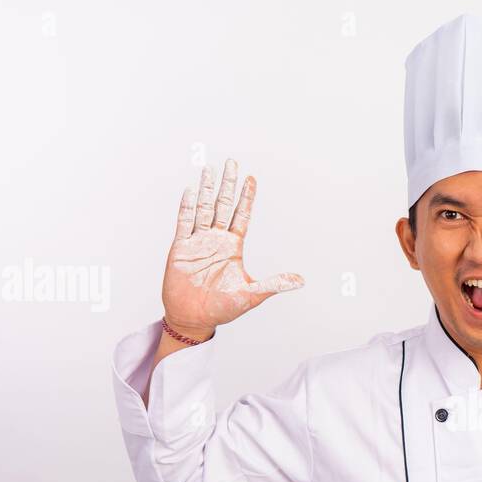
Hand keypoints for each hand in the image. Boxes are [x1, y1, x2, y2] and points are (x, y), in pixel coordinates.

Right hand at [161, 158, 303, 337]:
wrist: (195, 319)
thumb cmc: (223, 308)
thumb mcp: (252, 295)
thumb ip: (274, 284)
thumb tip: (300, 281)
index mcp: (233, 247)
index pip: (241, 216)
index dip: (247, 198)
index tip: (252, 178)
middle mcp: (216, 240)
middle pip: (222, 205)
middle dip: (227, 185)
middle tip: (231, 163)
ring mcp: (198, 242)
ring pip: (202, 209)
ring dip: (205, 190)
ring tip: (209, 170)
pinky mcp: (181, 248)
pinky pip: (184, 223)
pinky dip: (187, 207)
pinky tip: (190, 191)